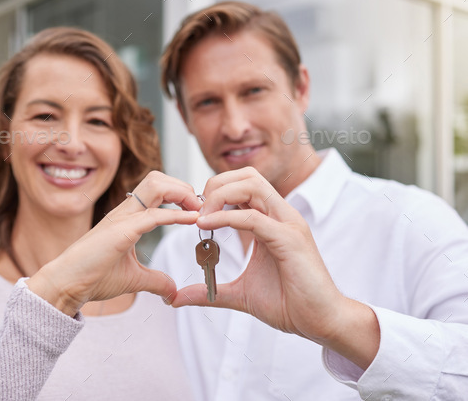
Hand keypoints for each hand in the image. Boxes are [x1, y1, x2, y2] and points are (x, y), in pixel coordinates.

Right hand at [28, 171, 201, 316]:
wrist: (66, 285)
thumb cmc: (93, 277)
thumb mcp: (134, 279)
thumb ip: (156, 281)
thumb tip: (173, 292)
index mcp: (128, 217)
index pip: (157, 190)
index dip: (179, 194)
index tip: (197, 209)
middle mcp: (125, 211)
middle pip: (157, 178)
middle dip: (183, 187)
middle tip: (199, 206)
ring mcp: (122, 217)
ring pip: (155, 184)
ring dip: (180, 193)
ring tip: (196, 210)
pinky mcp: (120, 231)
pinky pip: (153, 215)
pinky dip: (175, 214)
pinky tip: (192, 220)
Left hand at [171, 167, 378, 367]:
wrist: (320, 322)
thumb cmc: (288, 304)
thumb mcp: (239, 294)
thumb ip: (210, 292)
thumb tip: (177, 298)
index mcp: (271, 221)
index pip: (244, 185)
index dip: (216, 191)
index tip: (195, 213)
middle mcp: (281, 216)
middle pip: (247, 176)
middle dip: (216, 184)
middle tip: (196, 210)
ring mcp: (288, 224)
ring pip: (252, 186)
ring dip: (220, 195)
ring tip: (200, 216)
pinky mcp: (290, 240)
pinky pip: (254, 217)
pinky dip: (226, 217)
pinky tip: (206, 226)